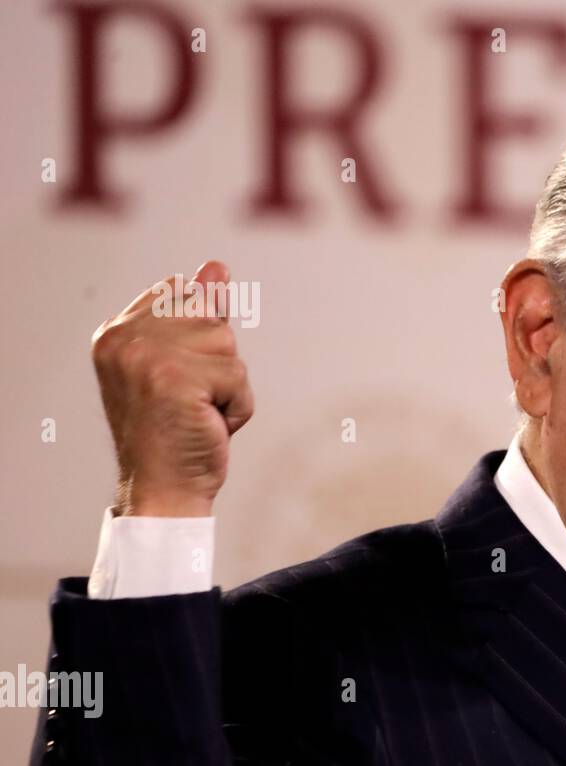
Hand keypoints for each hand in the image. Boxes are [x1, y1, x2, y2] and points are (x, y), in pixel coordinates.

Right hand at [91, 261, 253, 516]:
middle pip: (209, 317)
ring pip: (227, 346)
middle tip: (189, 402)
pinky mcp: (177, 378)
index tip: (175, 380)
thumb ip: (196, 315)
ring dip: (229, 387)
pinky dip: (237, 407)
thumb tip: (216, 266)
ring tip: (198, 414)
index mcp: (115, 332)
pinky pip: (239, 378)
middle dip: (216, 363)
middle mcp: (124, 338)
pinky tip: (207, 426)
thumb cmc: (175, 431)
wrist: (162, 489)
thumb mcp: (182, 366)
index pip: (179, 292)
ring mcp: (148, 356)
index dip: (197, 335)